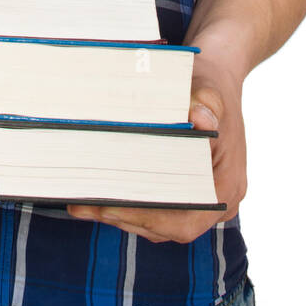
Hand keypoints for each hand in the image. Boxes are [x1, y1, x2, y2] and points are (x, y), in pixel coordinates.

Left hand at [66, 58, 246, 242]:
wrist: (217, 79)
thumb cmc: (211, 85)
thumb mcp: (209, 88)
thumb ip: (206, 103)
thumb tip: (199, 117)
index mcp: (227, 184)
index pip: (186, 220)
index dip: (148, 219)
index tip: (112, 207)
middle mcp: (216, 200)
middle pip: (166, 226)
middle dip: (123, 218)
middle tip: (82, 205)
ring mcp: (200, 199)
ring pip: (157, 221)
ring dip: (119, 214)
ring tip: (79, 202)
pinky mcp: (183, 191)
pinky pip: (156, 207)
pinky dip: (127, 203)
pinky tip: (94, 194)